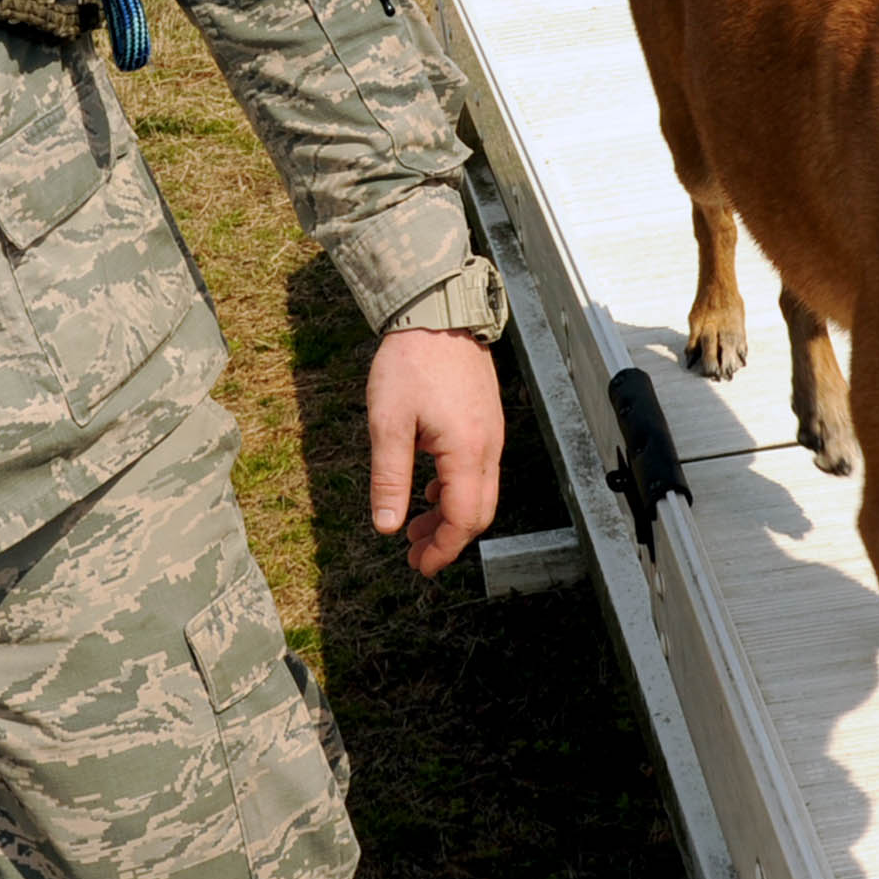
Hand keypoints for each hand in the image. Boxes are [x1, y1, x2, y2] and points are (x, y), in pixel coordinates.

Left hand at [365, 327, 505, 577]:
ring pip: (479, 492)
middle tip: (415, 554)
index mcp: (467, 451)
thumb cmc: (411, 361)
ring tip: (414, 524)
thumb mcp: (388, 424)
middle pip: (478, 512)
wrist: (436, 312)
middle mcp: (488, 446)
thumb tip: (388, 527)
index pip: (463, 519)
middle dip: (447, 539)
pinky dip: (455, 490)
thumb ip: (390, 479)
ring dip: (449, 514)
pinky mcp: (485, 421)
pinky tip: (428, 488)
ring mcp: (491, 433)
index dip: (443, 549)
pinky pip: (479, 470)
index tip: (420, 567)